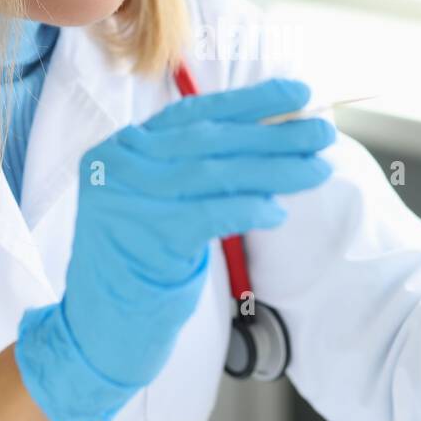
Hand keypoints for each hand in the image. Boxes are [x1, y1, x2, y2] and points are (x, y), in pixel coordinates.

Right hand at [14, 78, 334, 420]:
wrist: (98, 328)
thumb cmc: (141, 262)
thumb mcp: (157, 200)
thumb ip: (194, 165)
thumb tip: (272, 134)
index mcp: (122, 147)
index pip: (194, 113)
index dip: (250, 101)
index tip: (298, 92)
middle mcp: (118, 165)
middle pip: (211, 141)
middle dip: (274, 134)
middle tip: (323, 132)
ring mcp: (128, 199)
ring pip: (217, 175)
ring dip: (275, 171)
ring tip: (317, 169)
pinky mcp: (145, 237)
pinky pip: (211, 214)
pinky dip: (250, 209)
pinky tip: (279, 212)